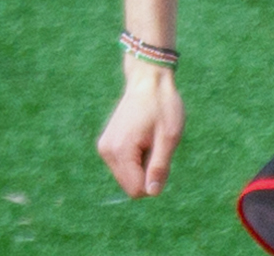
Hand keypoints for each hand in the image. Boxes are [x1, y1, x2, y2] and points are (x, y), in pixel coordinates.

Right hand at [97, 61, 185, 197]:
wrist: (148, 80)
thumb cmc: (163, 106)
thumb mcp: (169, 137)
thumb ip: (159, 167)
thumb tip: (152, 193)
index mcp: (121, 151)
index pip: (136, 190)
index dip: (155, 180)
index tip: (162, 154)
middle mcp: (107, 152)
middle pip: (131, 185)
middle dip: (147, 172)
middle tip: (156, 145)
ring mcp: (104, 148)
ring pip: (127, 176)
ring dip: (143, 164)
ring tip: (149, 139)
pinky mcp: (106, 145)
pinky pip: (124, 165)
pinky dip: (137, 157)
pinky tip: (142, 137)